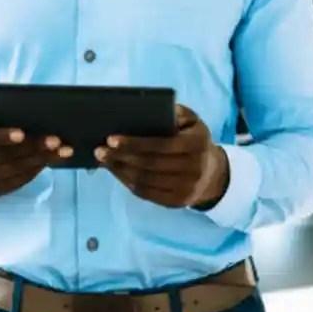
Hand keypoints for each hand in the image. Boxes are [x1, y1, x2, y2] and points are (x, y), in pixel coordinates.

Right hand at [0, 93, 71, 196]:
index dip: (1, 137)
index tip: (21, 133)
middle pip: (5, 157)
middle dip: (33, 147)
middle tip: (56, 139)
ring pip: (16, 169)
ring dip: (42, 159)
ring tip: (64, 149)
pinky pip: (20, 179)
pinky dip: (38, 168)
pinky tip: (53, 158)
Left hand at [96, 104, 229, 209]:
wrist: (212, 174)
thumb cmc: (195, 141)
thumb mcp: (193, 122)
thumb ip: (177, 113)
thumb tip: (153, 108)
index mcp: (197, 144)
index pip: (161, 145)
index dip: (134, 143)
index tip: (111, 139)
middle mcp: (194, 169)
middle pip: (149, 164)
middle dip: (121, 157)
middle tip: (100, 150)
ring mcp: (185, 189)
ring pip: (145, 181)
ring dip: (120, 170)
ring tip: (104, 160)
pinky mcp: (176, 203)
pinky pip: (146, 193)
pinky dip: (127, 182)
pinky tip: (117, 171)